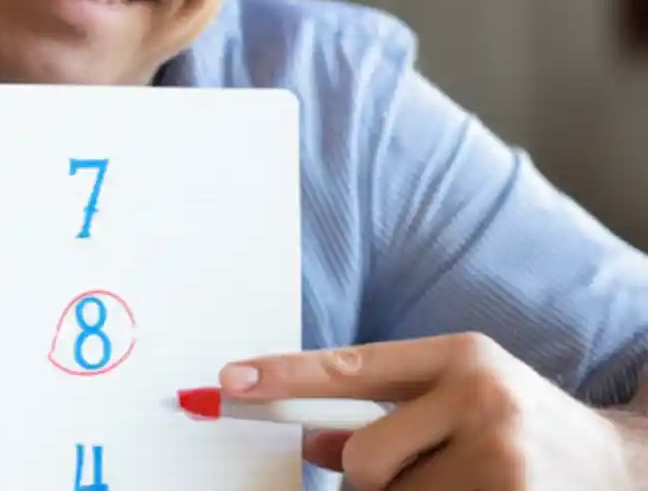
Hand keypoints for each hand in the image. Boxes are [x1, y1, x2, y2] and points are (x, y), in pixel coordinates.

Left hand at [219, 333, 630, 489]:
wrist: (624, 468)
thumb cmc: (522, 425)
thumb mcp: (460, 397)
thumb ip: (383, 415)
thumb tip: (308, 442)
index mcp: (461, 356)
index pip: (350, 367)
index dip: (283, 378)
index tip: (228, 384)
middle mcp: (481, 399)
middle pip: (363, 461)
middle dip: (374, 477)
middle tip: (424, 468)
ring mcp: (500, 461)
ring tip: (460, 483)